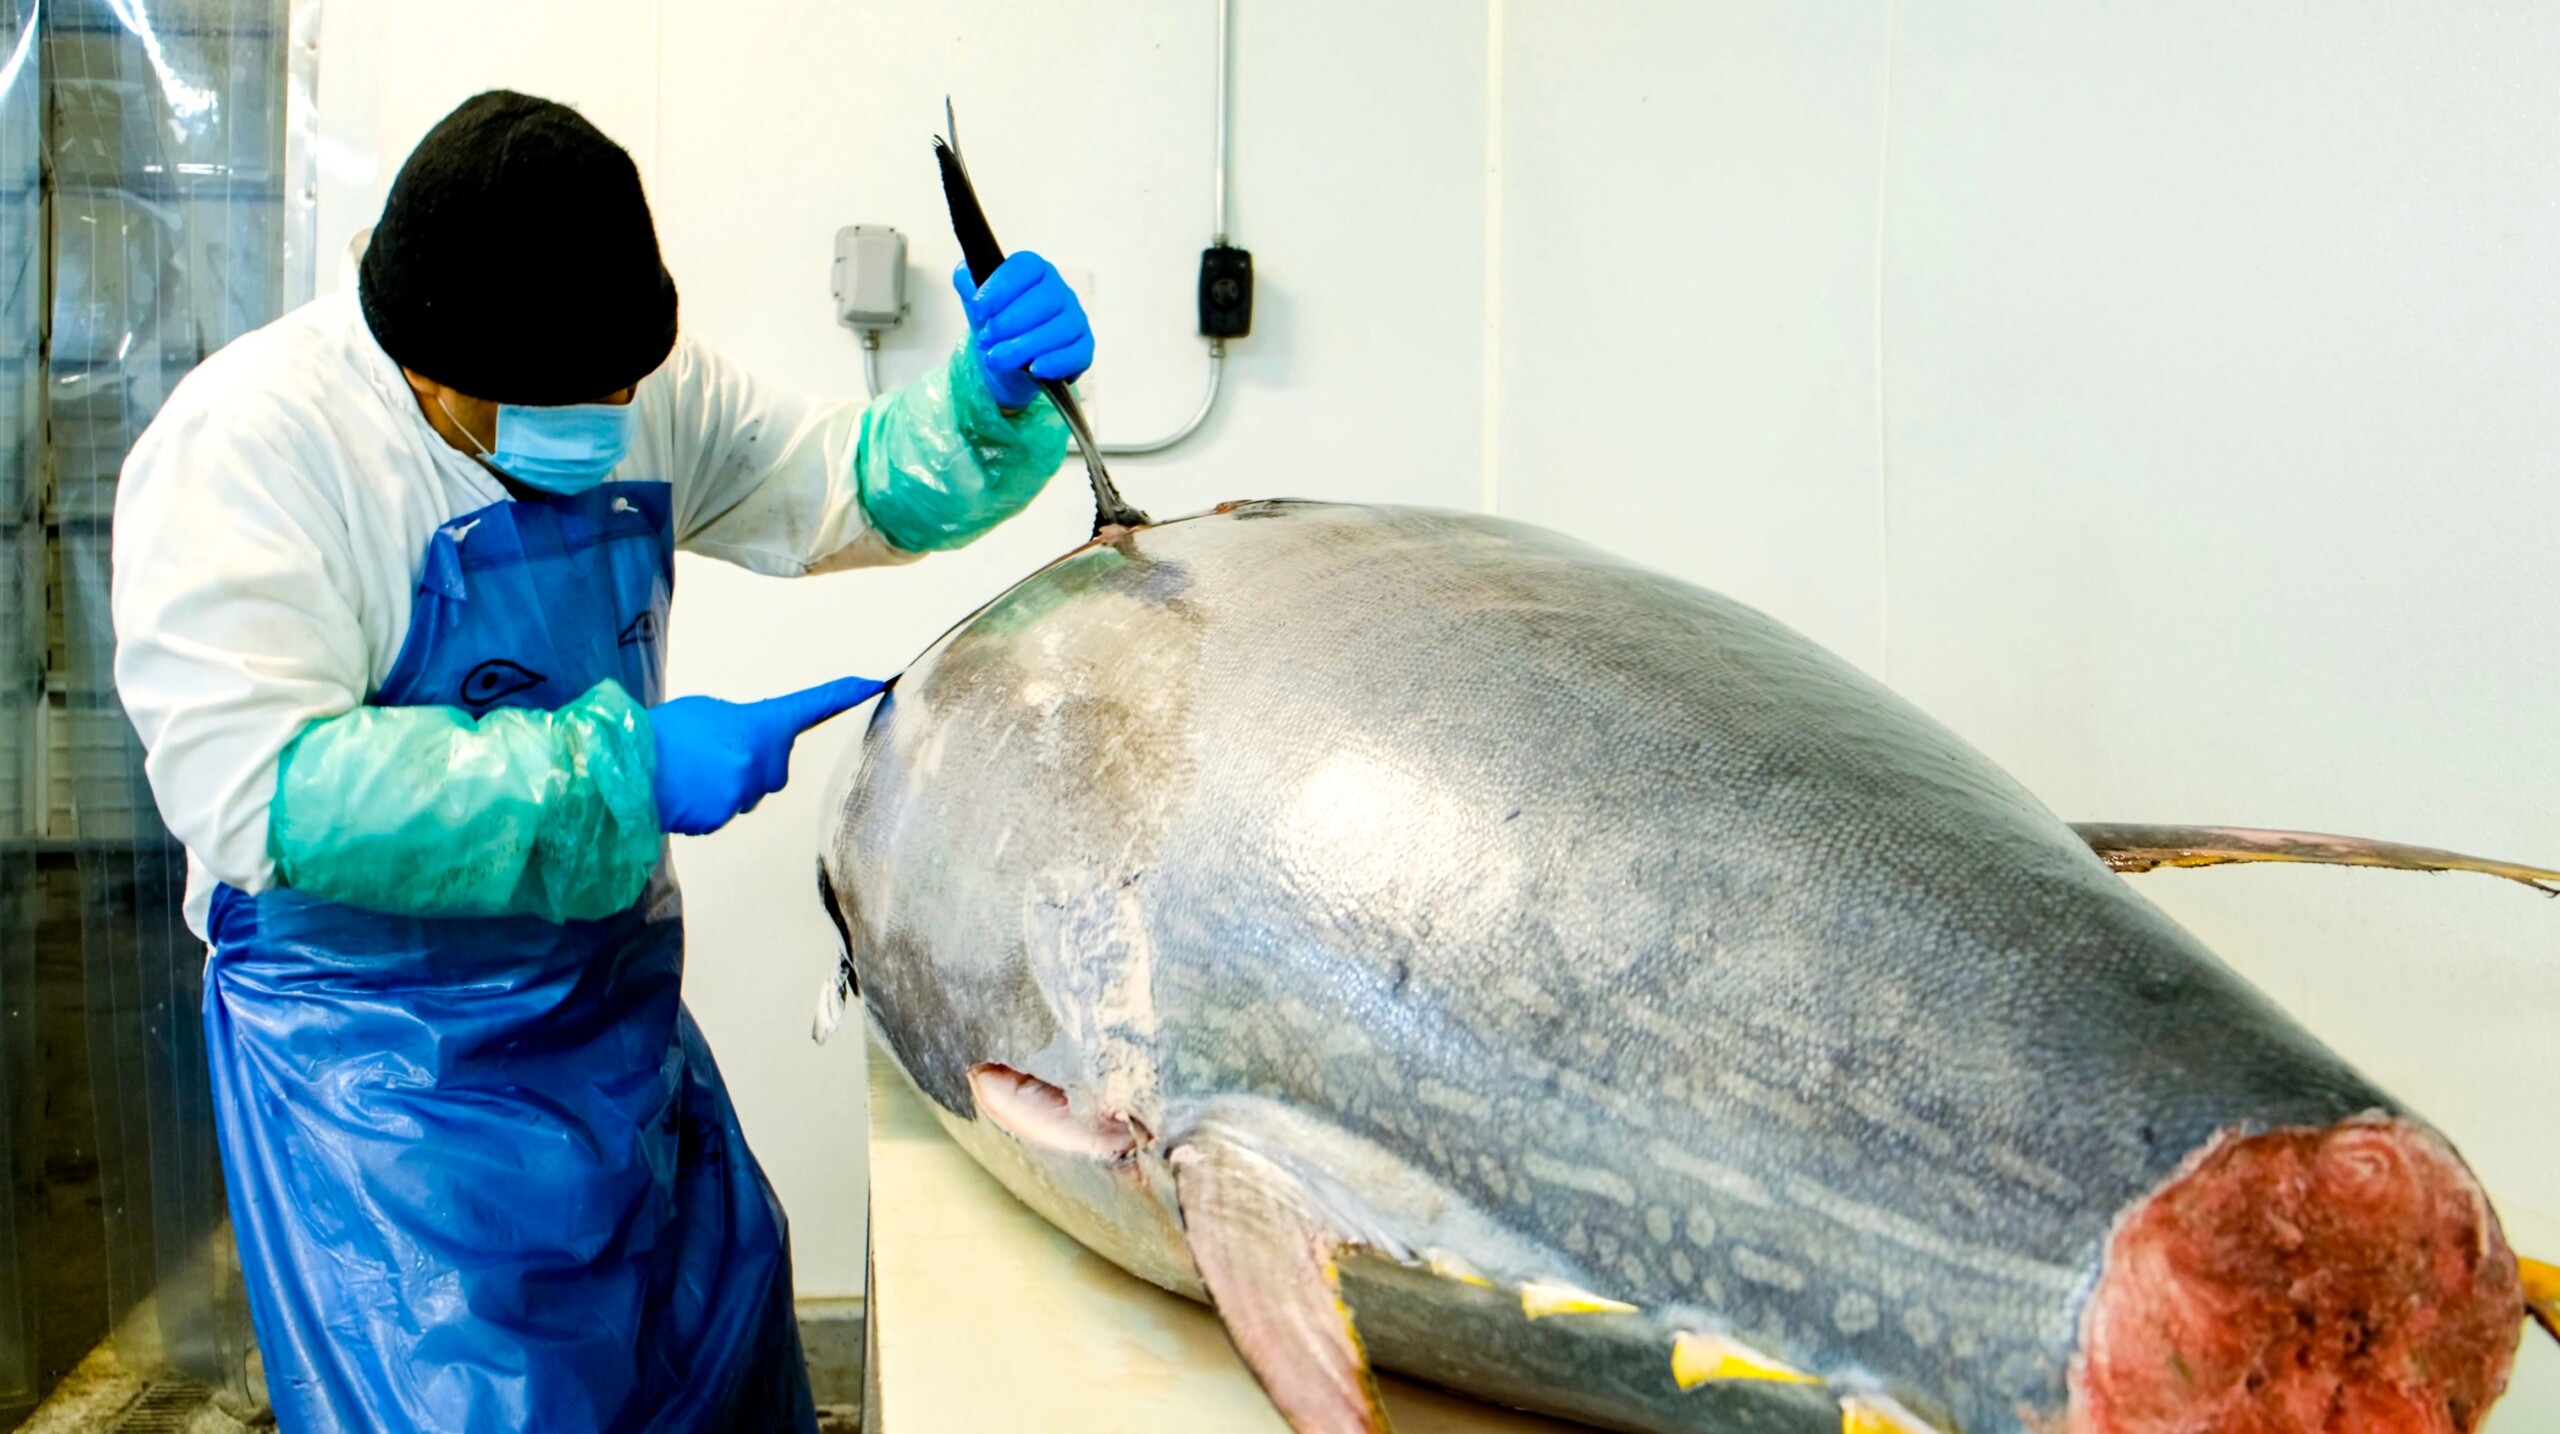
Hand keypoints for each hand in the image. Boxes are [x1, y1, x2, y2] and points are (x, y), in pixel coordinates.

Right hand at [649, 675, 885, 835]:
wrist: (624, 766)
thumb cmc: (662, 734)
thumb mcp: (708, 713)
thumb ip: (742, 729)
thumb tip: (746, 748)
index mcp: (760, 727)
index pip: (811, 707)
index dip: (843, 694)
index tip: (873, 683)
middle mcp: (761, 764)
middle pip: (770, 768)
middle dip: (747, 762)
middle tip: (707, 753)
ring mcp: (743, 795)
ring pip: (743, 792)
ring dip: (720, 783)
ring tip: (686, 770)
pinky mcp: (721, 819)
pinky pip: (721, 810)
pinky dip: (703, 803)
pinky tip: (680, 790)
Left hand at [953, 252, 1093, 409]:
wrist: (1010, 364)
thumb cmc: (998, 326)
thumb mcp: (977, 303)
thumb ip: (968, 283)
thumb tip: (968, 277)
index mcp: (1035, 271)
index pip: (1026, 266)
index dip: (1001, 287)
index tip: (978, 309)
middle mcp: (1060, 291)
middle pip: (1045, 298)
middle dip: (1009, 322)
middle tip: (986, 340)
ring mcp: (1076, 319)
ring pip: (1060, 328)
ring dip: (1024, 346)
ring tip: (997, 359)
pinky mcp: (1083, 347)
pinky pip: (1078, 352)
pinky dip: (1056, 361)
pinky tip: (1035, 369)